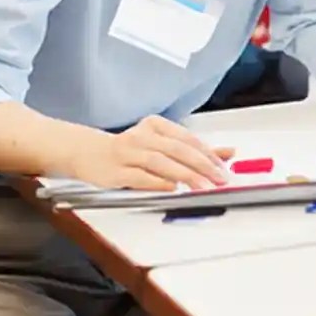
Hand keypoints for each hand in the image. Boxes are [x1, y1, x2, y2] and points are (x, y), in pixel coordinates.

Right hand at [69, 116, 234, 190]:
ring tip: (202, 187)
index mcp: (156, 125)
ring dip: (185, 176)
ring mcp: (128, 153)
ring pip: (161, 162)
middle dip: (202, 165)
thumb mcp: (162, 144)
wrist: (88, 152)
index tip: (224, 168)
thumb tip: (228, 154)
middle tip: (218, 179)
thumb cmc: (129, 150)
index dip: (208, 154)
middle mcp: (143, 136)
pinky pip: (140, 177)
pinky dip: (157, 182)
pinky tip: (172, 189)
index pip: (188, 138)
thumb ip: (194, 151)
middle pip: (178, 150)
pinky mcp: (116, 171)